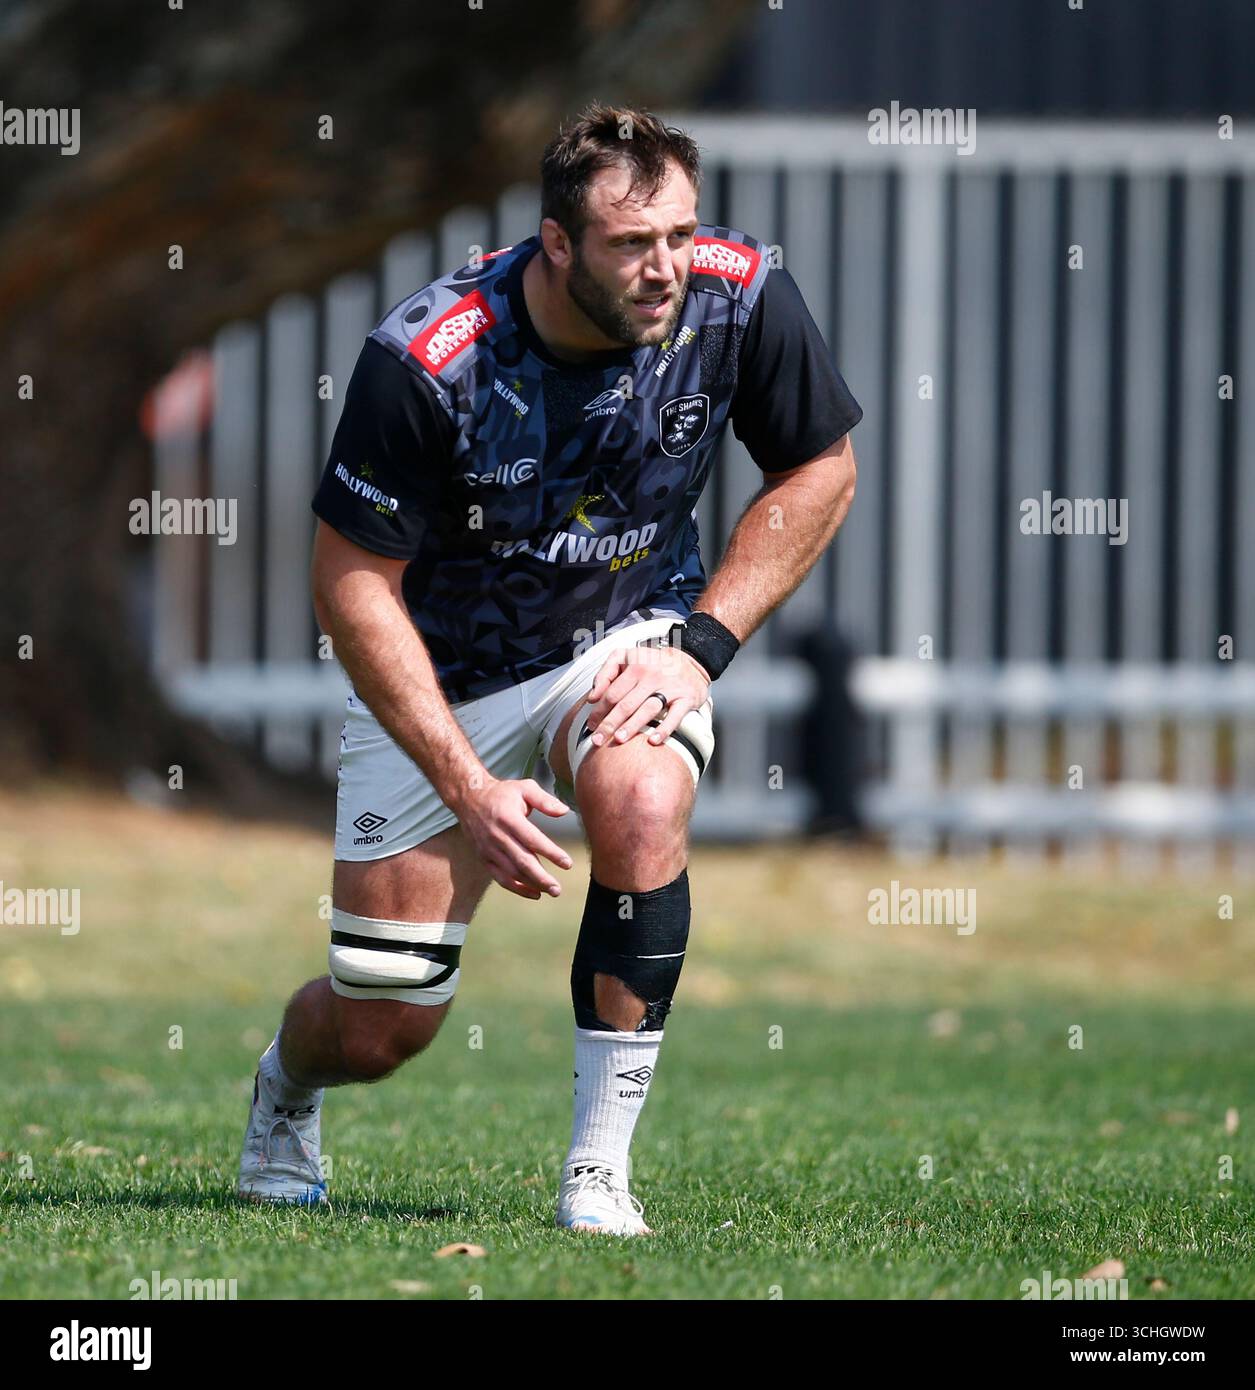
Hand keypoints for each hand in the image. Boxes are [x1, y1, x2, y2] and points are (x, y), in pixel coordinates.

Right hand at [452, 776, 572, 899]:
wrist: (469, 798)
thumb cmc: (502, 793)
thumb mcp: (524, 788)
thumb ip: (545, 800)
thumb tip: (565, 811)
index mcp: (509, 818)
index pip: (533, 839)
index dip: (551, 853)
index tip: (567, 863)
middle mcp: (497, 836)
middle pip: (522, 861)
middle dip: (542, 878)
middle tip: (558, 889)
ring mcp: (489, 849)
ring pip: (512, 872)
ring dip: (532, 884)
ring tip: (551, 891)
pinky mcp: (484, 858)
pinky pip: (500, 878)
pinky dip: (517, 888)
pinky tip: (534, 894)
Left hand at [583, 642, 709, 749]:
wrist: (691, 660)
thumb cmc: (653, 663)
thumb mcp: (626, 657)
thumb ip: (605, 672)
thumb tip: (592, 697)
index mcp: (635, 666)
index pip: (612, 693)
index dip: (599, 711)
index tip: (591, 725)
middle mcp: (651, 676)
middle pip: (626, 704)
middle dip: (610, 724)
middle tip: (598, 740)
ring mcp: (669, 688)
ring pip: (647, 710)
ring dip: (632, 726)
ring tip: (619, 740)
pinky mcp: (685, 698)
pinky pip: (674, 716)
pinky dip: (664, 729)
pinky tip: (653, 741)